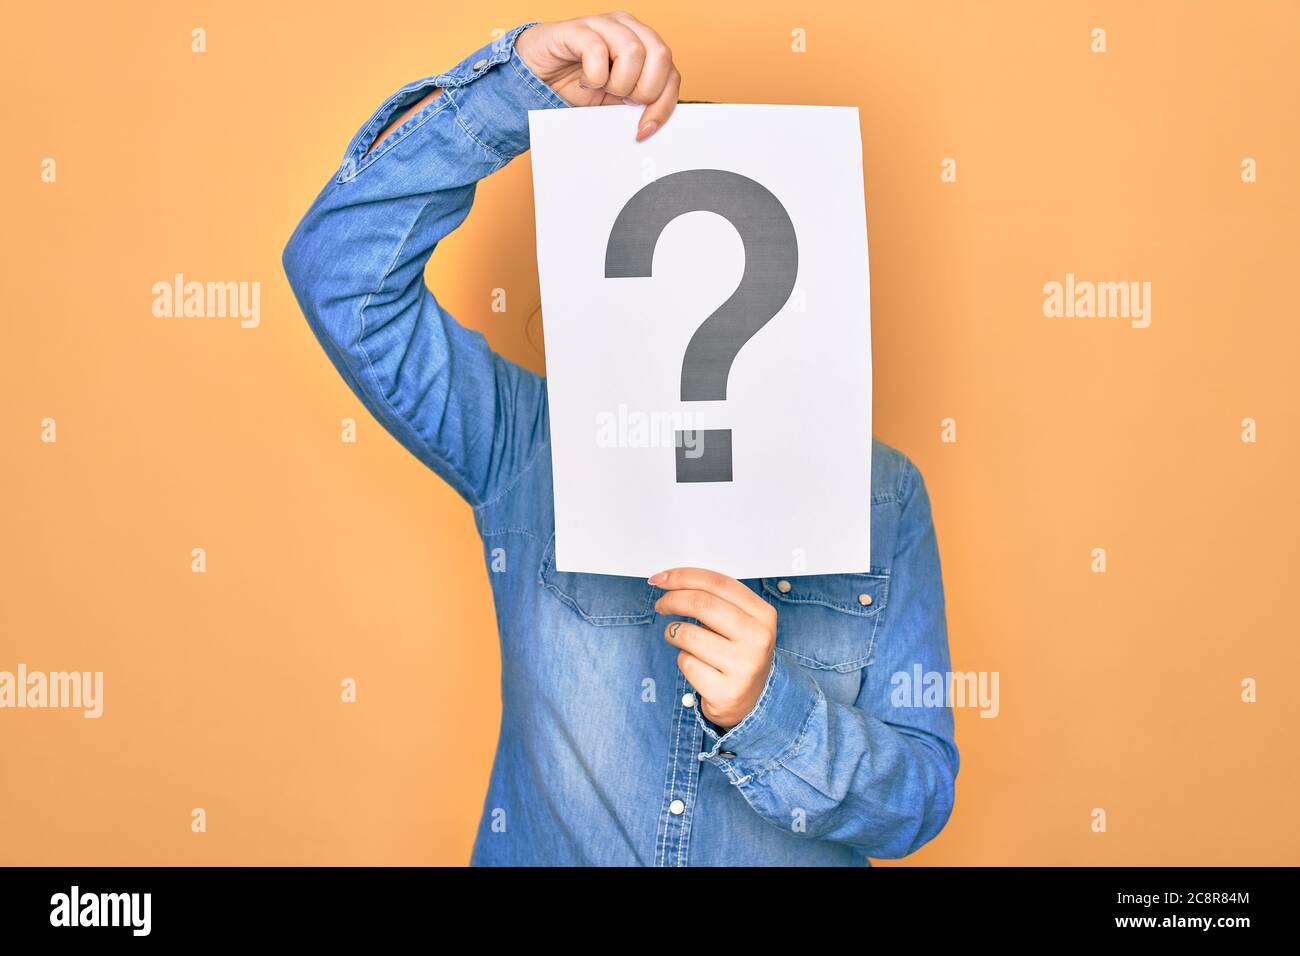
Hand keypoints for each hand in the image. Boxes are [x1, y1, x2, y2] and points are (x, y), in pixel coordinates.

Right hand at [516, 12, 681, 140]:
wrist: (537, 76)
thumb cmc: (577, 85)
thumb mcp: (615, 100)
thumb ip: (638, 103)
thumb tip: (655, 123)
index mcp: (643, 46)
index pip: (671, 73)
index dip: (663, 105)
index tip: (644, 128)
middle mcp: (628, 29)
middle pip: (661, 56)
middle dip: (644, 90)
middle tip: (622, 100)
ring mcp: (603, 25)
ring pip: (634, 51)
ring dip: (618, 82)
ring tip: (601, 87)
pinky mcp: (577, 29)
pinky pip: (598, 51)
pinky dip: (594, 76)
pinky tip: (585, 81)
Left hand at [650, 567, 777, 729]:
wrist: (754, 701)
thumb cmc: (737, 652)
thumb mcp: (740, 623)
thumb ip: (715, 600)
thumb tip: (670, 579)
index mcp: (763, 615)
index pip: (719, 584)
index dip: (685, 577)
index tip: (662, 578)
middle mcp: (758, 639)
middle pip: (702, 604)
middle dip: (673, 599)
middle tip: (661, 604)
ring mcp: (744, 667)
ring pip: (689, 635)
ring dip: (673, 632)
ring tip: (677, 637)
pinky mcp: (726, 692)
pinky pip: (687, 663)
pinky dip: (683, 660)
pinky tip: (695, 665)